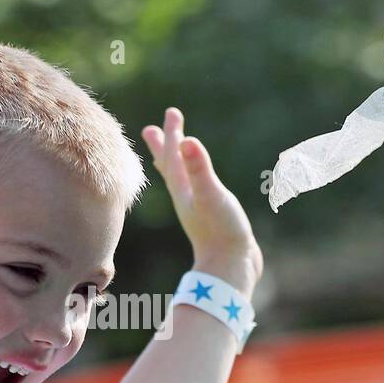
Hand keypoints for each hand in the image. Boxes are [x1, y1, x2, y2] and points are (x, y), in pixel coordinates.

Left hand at [142, 108, 262, 292]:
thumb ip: (199, 170)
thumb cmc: (222, 233)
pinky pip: (196, 195)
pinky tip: (199, 189)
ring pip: (181, 182)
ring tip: (173, 156)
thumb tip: (187, 141)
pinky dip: (193, 185)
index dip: (172, 134)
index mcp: (184, 191)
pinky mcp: (210, 220)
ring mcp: (197, 211)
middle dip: (164, 147)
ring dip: (176, 165)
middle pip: (170, 168)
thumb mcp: (212, 196)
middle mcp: (187, 199)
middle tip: (152, 129)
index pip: (173, 157)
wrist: (231, 270)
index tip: (172, 112)